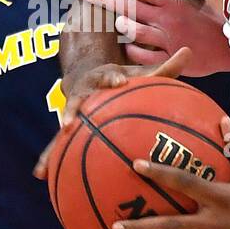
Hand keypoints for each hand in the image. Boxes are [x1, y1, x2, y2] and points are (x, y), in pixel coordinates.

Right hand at [32, 46, 191, 178]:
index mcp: (102, 78)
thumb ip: (164, 68)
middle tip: (69, 122)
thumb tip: (188, 51)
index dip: (111, 79)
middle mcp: (82, 94)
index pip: (107, 77)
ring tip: (45, 165)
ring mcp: (72, 112)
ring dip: (53, 145)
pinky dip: (49, 159)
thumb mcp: (139, 73)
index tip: (118, 82)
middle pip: (74, 102)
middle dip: (71, 111)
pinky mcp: (68, 127)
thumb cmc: (120, 79)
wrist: (86, 75)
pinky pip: (57, 145)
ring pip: (60, 128)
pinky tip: (41, 177)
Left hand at [84, 0, 229, 76]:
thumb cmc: (209, 22)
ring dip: (122, 26)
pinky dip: (133, 51)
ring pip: (136, 31)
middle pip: (132, 7)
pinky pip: (145, 56)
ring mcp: (168, 38)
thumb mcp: (191, 2)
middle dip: (108, 0)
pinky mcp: (171, 57)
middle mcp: (167, 18)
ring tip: (114, 22)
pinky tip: (127, 47)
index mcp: (172, 1)